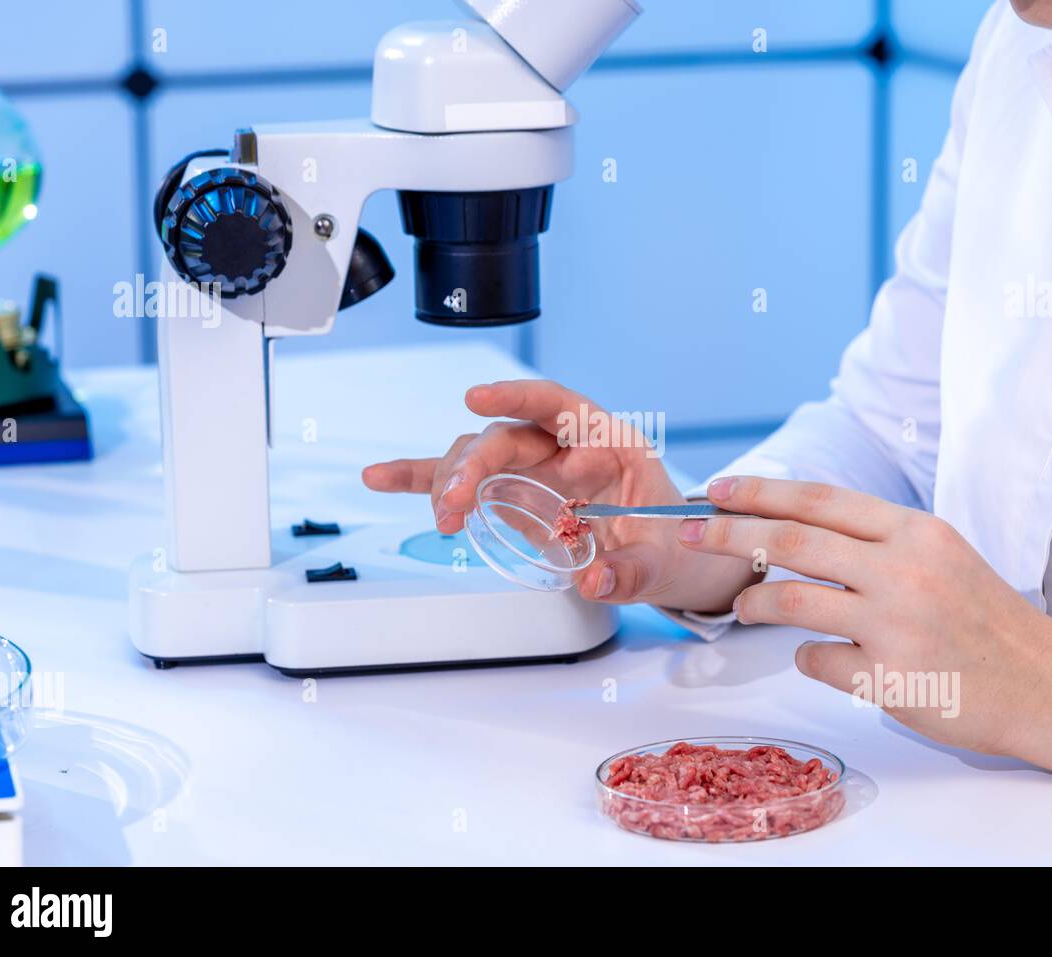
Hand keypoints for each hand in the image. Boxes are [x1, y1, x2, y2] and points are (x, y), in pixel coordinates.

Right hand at [362, 380, 758, 610]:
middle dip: (473, 463)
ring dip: (449, 481)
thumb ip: (631, 572)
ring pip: (479, 457)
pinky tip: (379, 479)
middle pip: (506, 437)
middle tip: (454, 503)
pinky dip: (421, 482)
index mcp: (609, 442)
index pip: (559, 404)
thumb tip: (594, 579)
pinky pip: (463, 484)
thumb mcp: (663, 561)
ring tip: (443, 518)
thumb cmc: (671, 544)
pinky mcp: (513, 496)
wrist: (668, 559)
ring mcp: (534, 470)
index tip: (478, 399)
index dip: (518, 395)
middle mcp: (565, 447)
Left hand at [678, 475, 1051, 790]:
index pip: (821, 499)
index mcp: (916, 532)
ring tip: (743, 607)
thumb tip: (795, 527)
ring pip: (789, 600)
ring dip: (752, 602)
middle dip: (729, 533)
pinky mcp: (888, 680)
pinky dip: (809, 658)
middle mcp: (903, 571)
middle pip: (792, 540)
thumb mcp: (940, 555)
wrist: (1046, 685)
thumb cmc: (986, 619)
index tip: (717, 490)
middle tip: (689, 532)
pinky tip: (828, 659)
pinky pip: (817, 661)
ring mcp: (894, 627)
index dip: (761, 492)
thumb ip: (877, 541)